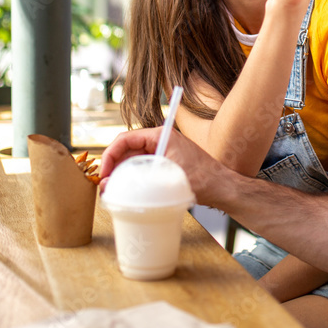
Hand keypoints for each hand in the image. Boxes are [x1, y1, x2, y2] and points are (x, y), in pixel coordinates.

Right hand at [99, 128, 231, 206]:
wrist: (224, 188)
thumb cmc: (203, 180)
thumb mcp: (167, 176)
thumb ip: (138, 177)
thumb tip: (111, 184)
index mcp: (161, 136)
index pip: (125, 139)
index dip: (110, 154)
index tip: (103, 172)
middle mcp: (160, 141)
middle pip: (127, 150)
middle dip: (112, 166)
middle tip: (104, 186)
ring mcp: (163, 153)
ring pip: (133, 161)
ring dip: (121, 174)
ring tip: (111, 191)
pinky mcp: (166, 165)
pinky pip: (143, 169)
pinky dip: (132, 178)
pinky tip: (126, 191)